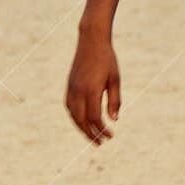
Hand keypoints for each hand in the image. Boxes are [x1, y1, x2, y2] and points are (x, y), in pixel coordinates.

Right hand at [66, 29, 121, 144]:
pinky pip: (69, 106)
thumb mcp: (115, 79)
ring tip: (91, 136)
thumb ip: (114, 100)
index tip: (110, 136)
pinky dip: (75, 117)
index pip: (95, 117)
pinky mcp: (69, 85)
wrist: (91, 41)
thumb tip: (114, 120)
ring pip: (73, 115)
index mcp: (91, 90)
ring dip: (81, 127)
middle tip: (100, 143)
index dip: (102, 130)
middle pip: (81, 120)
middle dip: (90, 134)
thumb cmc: (107, 60)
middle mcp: (78, 91)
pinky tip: (82, 121)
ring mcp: (71, 88)